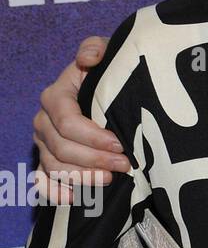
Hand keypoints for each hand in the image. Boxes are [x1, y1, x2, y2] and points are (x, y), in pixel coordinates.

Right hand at [33, 36, 128, 203]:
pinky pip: (42, 179)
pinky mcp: (48, 157)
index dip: (92, 136)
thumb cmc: (109, 69)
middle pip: (62, 147)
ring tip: (112, 177)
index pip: (67, 121)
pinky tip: (73, 198)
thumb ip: (96, 49)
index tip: (120, 144)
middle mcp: (44, 120)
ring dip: (83, 175)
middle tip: (125, 164)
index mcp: (56, 95)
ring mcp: (44, 141)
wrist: (108, 84)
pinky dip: (54, 191)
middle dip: (94, 159)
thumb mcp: (108, 52)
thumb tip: (89, 58)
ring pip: (55, 165)